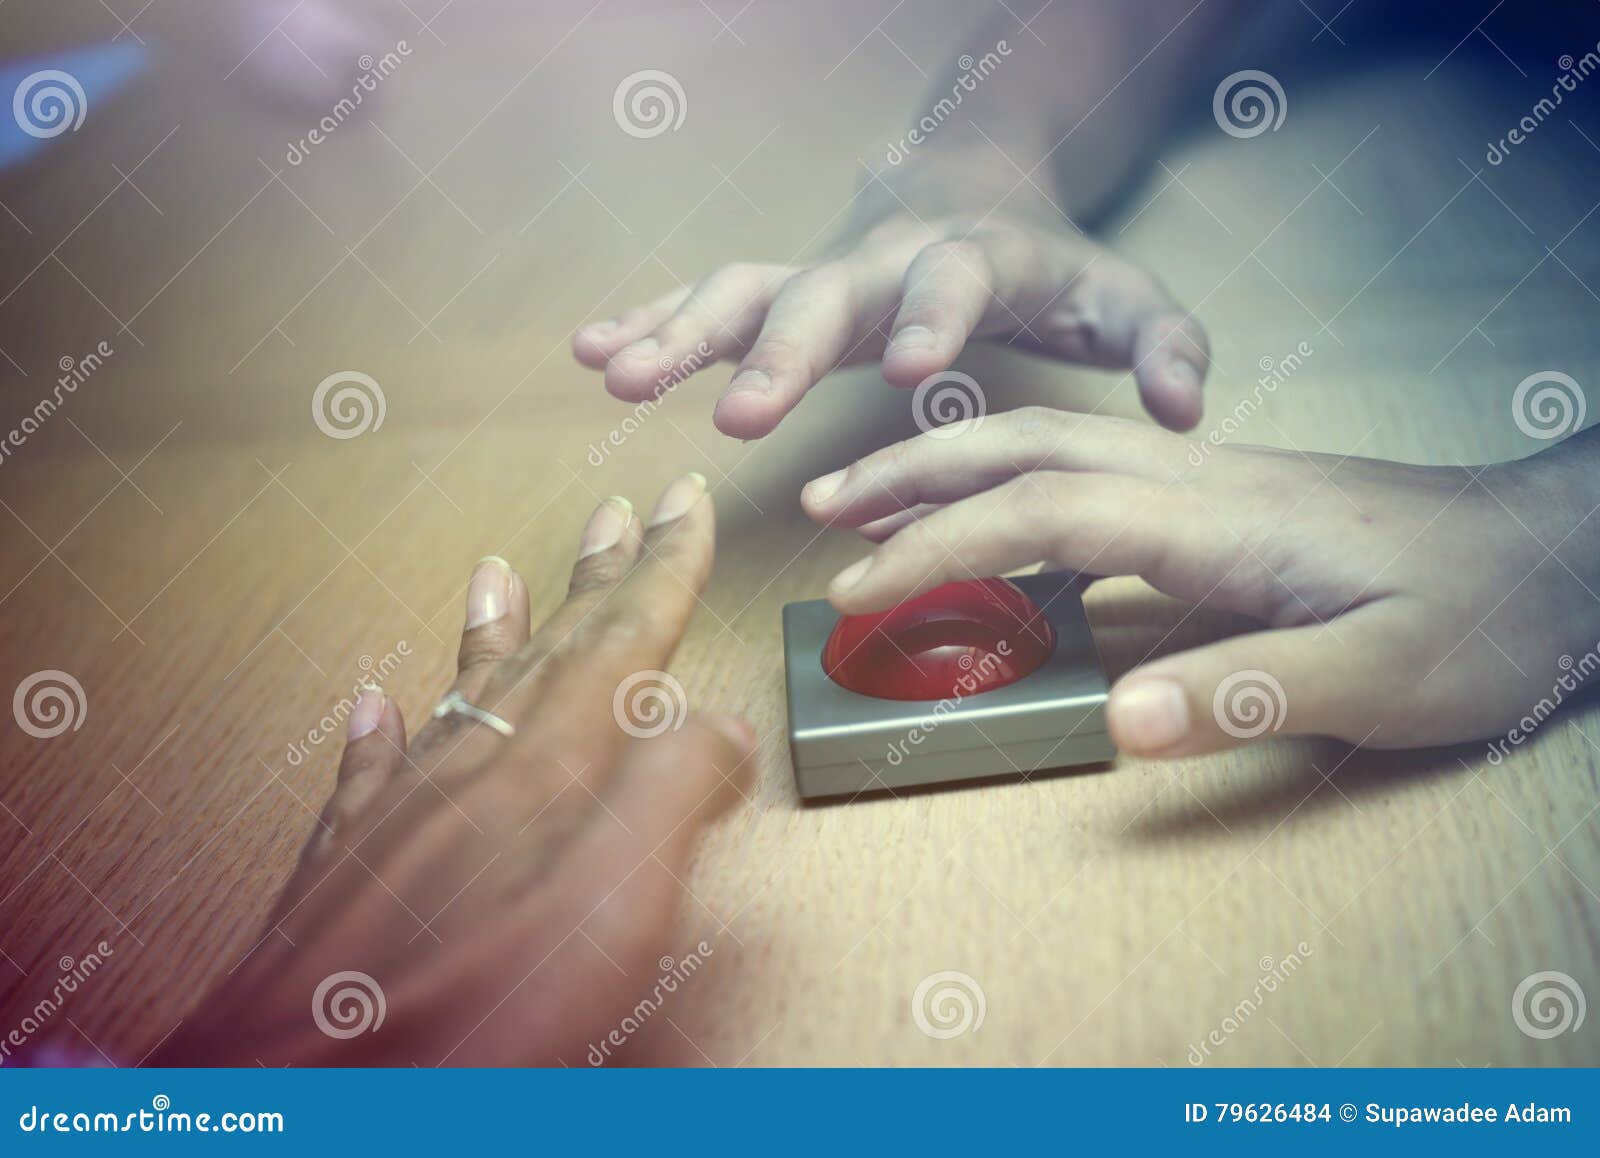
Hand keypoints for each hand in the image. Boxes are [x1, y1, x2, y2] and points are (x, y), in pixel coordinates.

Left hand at [157, 473, 754, 1065]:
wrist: (307, 1092)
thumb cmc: (466, 1017)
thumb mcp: (617, 903)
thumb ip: (672, 795)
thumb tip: (718, 726)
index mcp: (549, 770)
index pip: (622, 639)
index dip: (663, 567)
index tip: (683, 505)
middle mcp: (474, 770)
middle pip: (550, 648)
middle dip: (597, 576)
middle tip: (619, 511)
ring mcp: (404, 812)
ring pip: (462, 692)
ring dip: (499, 626)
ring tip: (505, 571)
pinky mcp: (351, 867)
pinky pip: (368, 769)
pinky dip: (381, 729)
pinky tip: (373, 702)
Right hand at [572, 215, 1210, 438]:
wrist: (977, 186)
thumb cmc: (1052, 263)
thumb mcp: (1124, 298)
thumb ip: (1165, 346)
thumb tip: (1187, 411)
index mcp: (975, 261)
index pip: (956, 282)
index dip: (935, 319)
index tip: (912, 370)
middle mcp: (885, 260)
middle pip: (825, 293)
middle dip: (781, 351)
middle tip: (741, 413)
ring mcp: (824, 269)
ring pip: (744, 288)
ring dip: (681, 332)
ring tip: (616, 375)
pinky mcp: (783, 282)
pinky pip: (707, 294)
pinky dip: (650, 318)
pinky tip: (592, 349)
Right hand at [800, 409, 1599, 755]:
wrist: (1554, 553)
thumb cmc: (1474, 617)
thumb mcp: (1377, 677)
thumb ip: (1244, 692)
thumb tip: (1112, 721)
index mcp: (1212, 520)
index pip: (1041, 512)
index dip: (940, 547)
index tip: (859, 593)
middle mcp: (1192, 484)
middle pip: (1024, 449)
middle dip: (913, 476)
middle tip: (820, 512)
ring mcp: (1203, 488)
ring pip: (1049, 450)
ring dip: (950, 469)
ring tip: (871, 502)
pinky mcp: (1217, 510)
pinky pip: (1084, 482)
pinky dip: (1009, 494)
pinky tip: (995, 532)